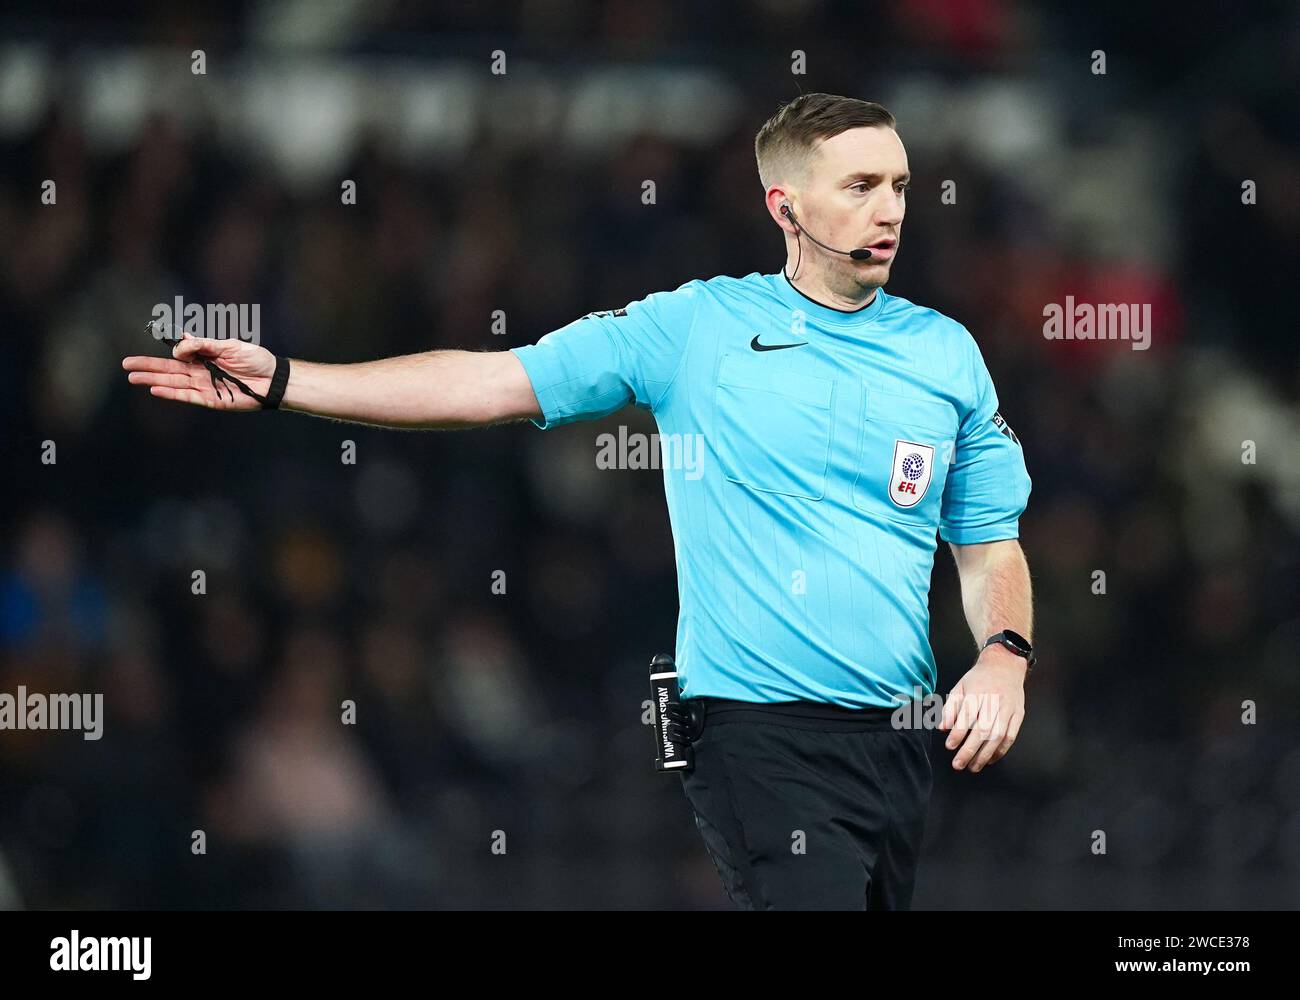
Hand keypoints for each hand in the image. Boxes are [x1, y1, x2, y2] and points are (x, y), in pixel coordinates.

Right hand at [122, 333, 275, 410]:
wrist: (274, 379)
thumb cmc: (256, 360)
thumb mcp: (230, 346)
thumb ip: (205, 345)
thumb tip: (181, 344)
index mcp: (206, 357)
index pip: (180, 353)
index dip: (168, 348)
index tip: (156, 337)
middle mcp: (202, 372)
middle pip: (170, 369)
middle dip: (148, 367)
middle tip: (126, 365)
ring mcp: (205, 386)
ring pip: (174, 382)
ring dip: (153, 380)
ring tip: (132, 377)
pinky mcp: (211, 400)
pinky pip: (187, 396)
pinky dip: (171, 393)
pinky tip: (154, 389)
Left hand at [938, 644, 1026, 772]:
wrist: (1005, 665)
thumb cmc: (979, 678)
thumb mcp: (960, 687)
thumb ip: (950, 708)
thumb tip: (942, 728)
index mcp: (977, 692)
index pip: (967, 716)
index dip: (958, 733)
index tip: (949, 746)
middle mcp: (994, 701)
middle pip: (983, 729)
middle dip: (970, 750)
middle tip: (958, 764)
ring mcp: (1008, 708)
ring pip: (998, 736)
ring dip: (985, 754)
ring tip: (973, 767)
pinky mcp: (1018, 715)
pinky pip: (1011, 736)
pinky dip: (1001, 751)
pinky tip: (990, 759)